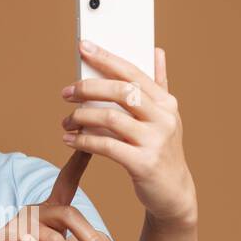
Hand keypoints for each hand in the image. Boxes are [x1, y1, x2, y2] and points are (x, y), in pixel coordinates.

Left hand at [59, 41, 196, 227]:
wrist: (174, 194)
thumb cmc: (163, 151)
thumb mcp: (166, 117)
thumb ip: (160, 84)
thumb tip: (156, 51)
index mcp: (166, 102)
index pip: (133, 72)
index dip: (106, 58)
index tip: (83, 46)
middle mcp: (164, 118)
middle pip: (121, 92)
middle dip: (88, 88)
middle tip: (66, 92)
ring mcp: (155, 141)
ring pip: (110, 118)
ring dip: (82, 117)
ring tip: (66, 121)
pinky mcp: (144, 164)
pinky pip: (107, 147)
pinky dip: (85, 141)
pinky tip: (71, 140)